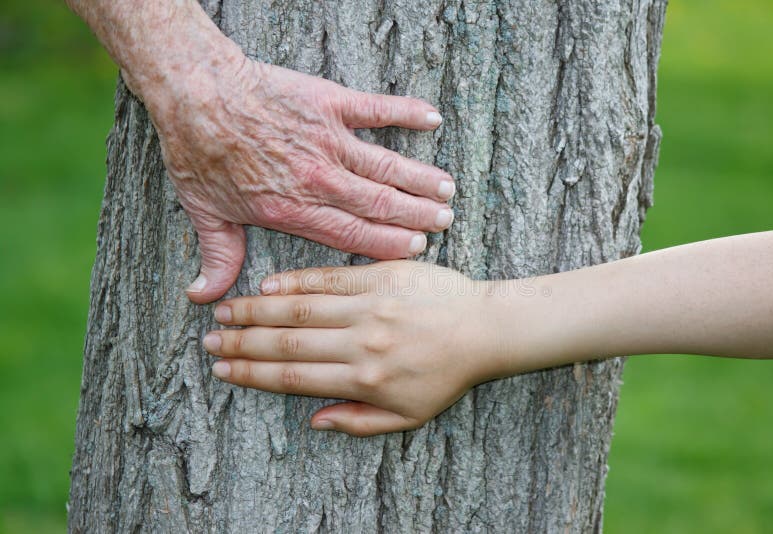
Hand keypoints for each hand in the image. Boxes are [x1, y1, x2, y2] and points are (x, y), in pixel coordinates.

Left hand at [145, 53, 454, 303]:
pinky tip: (432, 118)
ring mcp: (326, 140)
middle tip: (444, 222)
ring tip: (446, 189)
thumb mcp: (204, 211)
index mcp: (293, 209)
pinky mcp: (328, 103)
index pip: (352, 235)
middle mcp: (318, 179)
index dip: (387, 244)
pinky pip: (376, 109)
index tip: (415, 250)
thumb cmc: (198, 151)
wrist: (194, 92)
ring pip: (385, 165)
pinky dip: (406, 112)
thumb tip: (204, 296)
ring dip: (419, 178)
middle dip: (415, 216)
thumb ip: (218, 255)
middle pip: (378, 204)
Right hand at [202, 261, 503, 435]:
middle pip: (286, 343)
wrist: (483, 329)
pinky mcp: (380, 277)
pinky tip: (267, 285)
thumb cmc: (446, 376)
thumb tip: (314, 422)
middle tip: (210, 340)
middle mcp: (359, 343)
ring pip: (300, 309)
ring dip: (257, 311)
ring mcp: (368, 307)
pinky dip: (295, 282)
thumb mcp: (408, 416)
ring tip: (225, 311)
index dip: (252, 374)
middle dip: (242, 343)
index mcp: (363, 381)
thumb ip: (358, 422)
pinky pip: (329, 279)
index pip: (292, 377)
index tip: (224, 370)